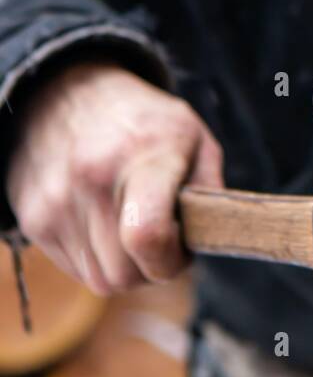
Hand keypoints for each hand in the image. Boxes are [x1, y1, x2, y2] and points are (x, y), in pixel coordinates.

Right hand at [6, 61, 223, 294]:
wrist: (68, 95)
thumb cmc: (144, 122)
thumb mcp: (194, 137)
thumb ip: (211, 189)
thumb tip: (214, 236)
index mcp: (142, 158)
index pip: (147, 237)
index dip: (171, 262)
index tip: (182, 248)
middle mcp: (91, 180)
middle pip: (125, 274)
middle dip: (152, 268)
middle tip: (163, 239)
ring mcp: (55, 202)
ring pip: (99, 281)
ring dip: (124, 267)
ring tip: (133, 226)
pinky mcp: (34, 218)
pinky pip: (76, 269)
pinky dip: (97, 259)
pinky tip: (106, 224)